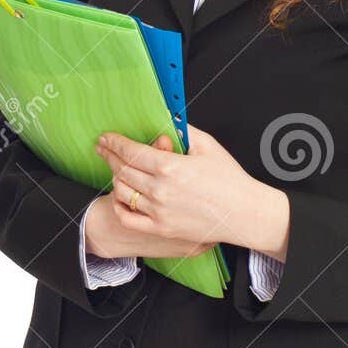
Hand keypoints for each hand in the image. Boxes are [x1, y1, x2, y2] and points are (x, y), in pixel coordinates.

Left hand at [95, 125, 289, 257]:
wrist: (245, 214)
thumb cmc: (230, 180)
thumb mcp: (207, 146)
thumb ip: (183, 130)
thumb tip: (167, 118)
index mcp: (170, 167)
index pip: (130, 151)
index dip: (114, 142)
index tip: (107, 137)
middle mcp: (160, 190)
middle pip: (122, 170)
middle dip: (108, 156)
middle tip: (102, 148)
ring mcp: (159, 212)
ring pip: (122, 192)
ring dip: (114, 177)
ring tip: (115, 169)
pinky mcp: (162, 228)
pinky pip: (128, 218)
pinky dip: (119, 206)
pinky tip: (120, 196)